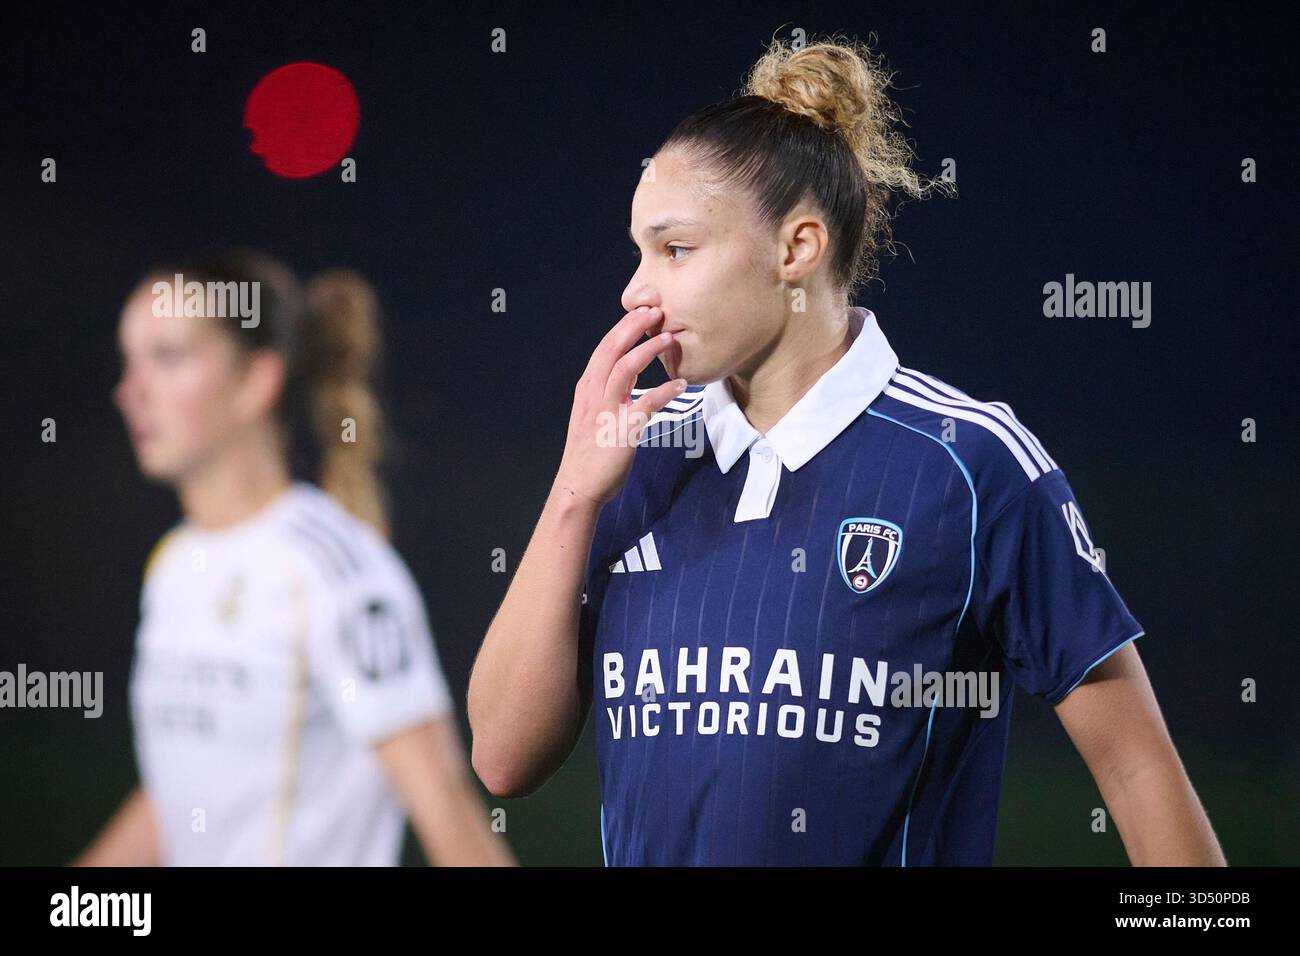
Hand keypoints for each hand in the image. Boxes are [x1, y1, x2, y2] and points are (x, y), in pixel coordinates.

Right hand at [554, 306, 685, 506]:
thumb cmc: (590, 452)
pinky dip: (665, 391)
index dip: (624, 326)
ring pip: (624, 369)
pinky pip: (646, 404)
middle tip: (656, 310)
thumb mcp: (594, 413)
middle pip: (612, 349)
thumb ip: (609, 391)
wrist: (579, 486)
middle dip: (634, 326)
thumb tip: (630, 371)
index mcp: (587, 388)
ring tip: (669, 339)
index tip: (643, 311)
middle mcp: (593, 394)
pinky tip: (681, 385)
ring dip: (648, 350)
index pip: (605, 347)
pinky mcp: (622, 431)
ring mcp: (606, 411)